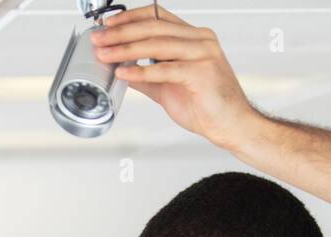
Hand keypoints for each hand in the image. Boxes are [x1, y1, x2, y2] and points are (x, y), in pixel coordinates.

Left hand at [91, 3, 258, 149]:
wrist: (231, 126)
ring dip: (126, 49)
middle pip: (153, 27)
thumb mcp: (168, 87)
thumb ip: (147, 76)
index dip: (129, 18)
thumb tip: (121, 69)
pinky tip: (124, 74)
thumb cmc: (206, 106)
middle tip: (99, 39)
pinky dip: (141, 72)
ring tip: (106, 55)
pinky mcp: (202, 72)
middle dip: (121, 33)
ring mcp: (203, 54)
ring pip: (157, 44)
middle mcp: (200, 40)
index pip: (157, 16)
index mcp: (194, 37)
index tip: (107, 26)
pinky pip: (165, 69)